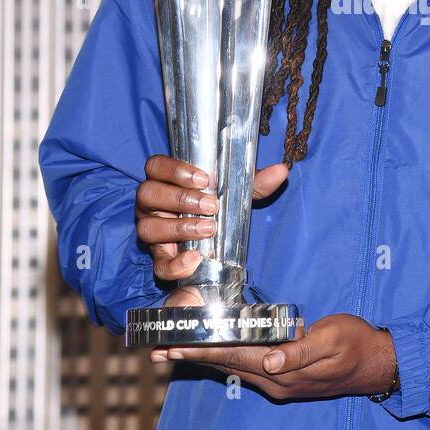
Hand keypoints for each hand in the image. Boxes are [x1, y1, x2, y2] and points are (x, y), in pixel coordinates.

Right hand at [136, 155, 288, 282]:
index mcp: (165, 179)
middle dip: (180, 198)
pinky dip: (174, 264)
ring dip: (178, 227)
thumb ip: (255, 181)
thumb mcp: (237, 190)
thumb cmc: (219, 203)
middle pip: (148, 194)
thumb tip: (281, 171)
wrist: (216, 237)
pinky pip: (158, 264)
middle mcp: (152, 203)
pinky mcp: (159, 256)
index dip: (174, 170)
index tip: (204, 178)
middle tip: (211, 206)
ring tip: (208, 229)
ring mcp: (152, 229)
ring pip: (147, 227)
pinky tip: (194, 259)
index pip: (155, 166)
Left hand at [152, 314, 397, 400]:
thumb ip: (300, 350)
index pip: (234, 357)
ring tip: (173, 351)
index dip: (203, 350)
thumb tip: (269, 361)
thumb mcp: (332, 339)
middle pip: (226, 365)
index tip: (175, 345)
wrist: (376, 364)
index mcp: (284, 370)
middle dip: (192, 355)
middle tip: (157, 349)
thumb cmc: (356, 344)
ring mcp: (278, 381)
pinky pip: (246, 366)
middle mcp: (275, 380)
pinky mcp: (282, 376)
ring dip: (203, 358)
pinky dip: (224, 357)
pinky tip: (211, 352)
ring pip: (233, 367)